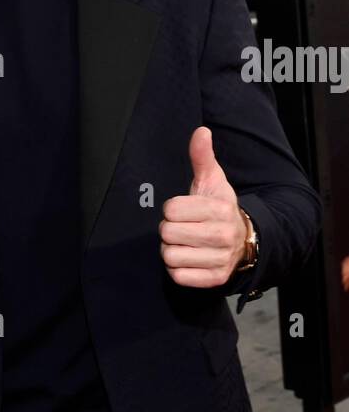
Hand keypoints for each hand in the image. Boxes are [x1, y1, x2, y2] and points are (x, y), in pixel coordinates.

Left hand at [160, 127, 245, 287]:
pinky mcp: (215, 279)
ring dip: (171, 250)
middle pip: (167, 233)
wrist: (243, 240)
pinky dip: (177, 269)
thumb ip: (202, 157)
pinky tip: (189, 258)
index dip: (172, 209)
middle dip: (170, 230)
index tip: (184, 210)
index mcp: (220, 209)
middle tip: (183, 228)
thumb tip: (201, 131)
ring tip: (185, 243)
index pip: (170, 210)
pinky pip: (178, 276)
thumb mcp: (212, 181)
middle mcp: (223, 235)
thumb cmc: (218, 208)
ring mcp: (220, 259)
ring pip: (170, 256)